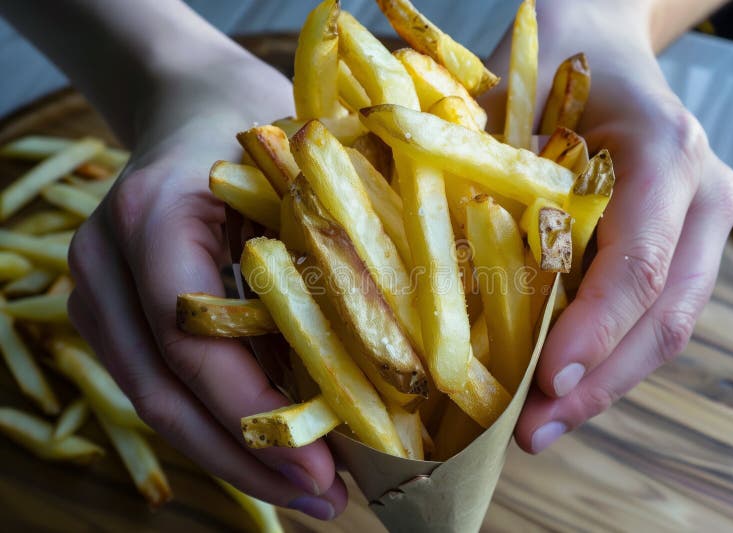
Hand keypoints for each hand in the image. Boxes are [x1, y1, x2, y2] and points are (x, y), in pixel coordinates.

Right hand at [67, 52, 345, 519]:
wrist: (191, 101)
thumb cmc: (256, 122)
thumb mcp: (301, 166)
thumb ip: (326, 248)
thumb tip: (396, 357)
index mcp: (153, 215)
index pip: (192, 338)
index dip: (254, 415)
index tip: (324, 468)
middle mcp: (106, 259)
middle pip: (164, 390)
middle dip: (245, 459)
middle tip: (322, 500)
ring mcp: (100, 289)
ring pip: (156, 399)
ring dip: (231, 455)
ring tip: (305, 490)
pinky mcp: (115, 311)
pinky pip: (162, 382)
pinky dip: (216, 422)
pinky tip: (271, 449)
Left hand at [488, 0, 732, 452]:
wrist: (602, 41)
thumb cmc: (554, 59)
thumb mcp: (513, 94)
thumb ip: (481, 159)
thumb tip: (413, 237)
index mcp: (664, 151)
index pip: (638, 260)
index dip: (595, 330)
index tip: (546, 382)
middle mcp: (701, 192)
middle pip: (665, 314)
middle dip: (600, 383)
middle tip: (535, 432)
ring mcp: (699, 223)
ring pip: (666, 326)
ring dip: (605, 384)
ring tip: (543, 427)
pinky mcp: (680, 244)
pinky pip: (652, 314)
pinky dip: (608, 356)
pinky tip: (563, 388)